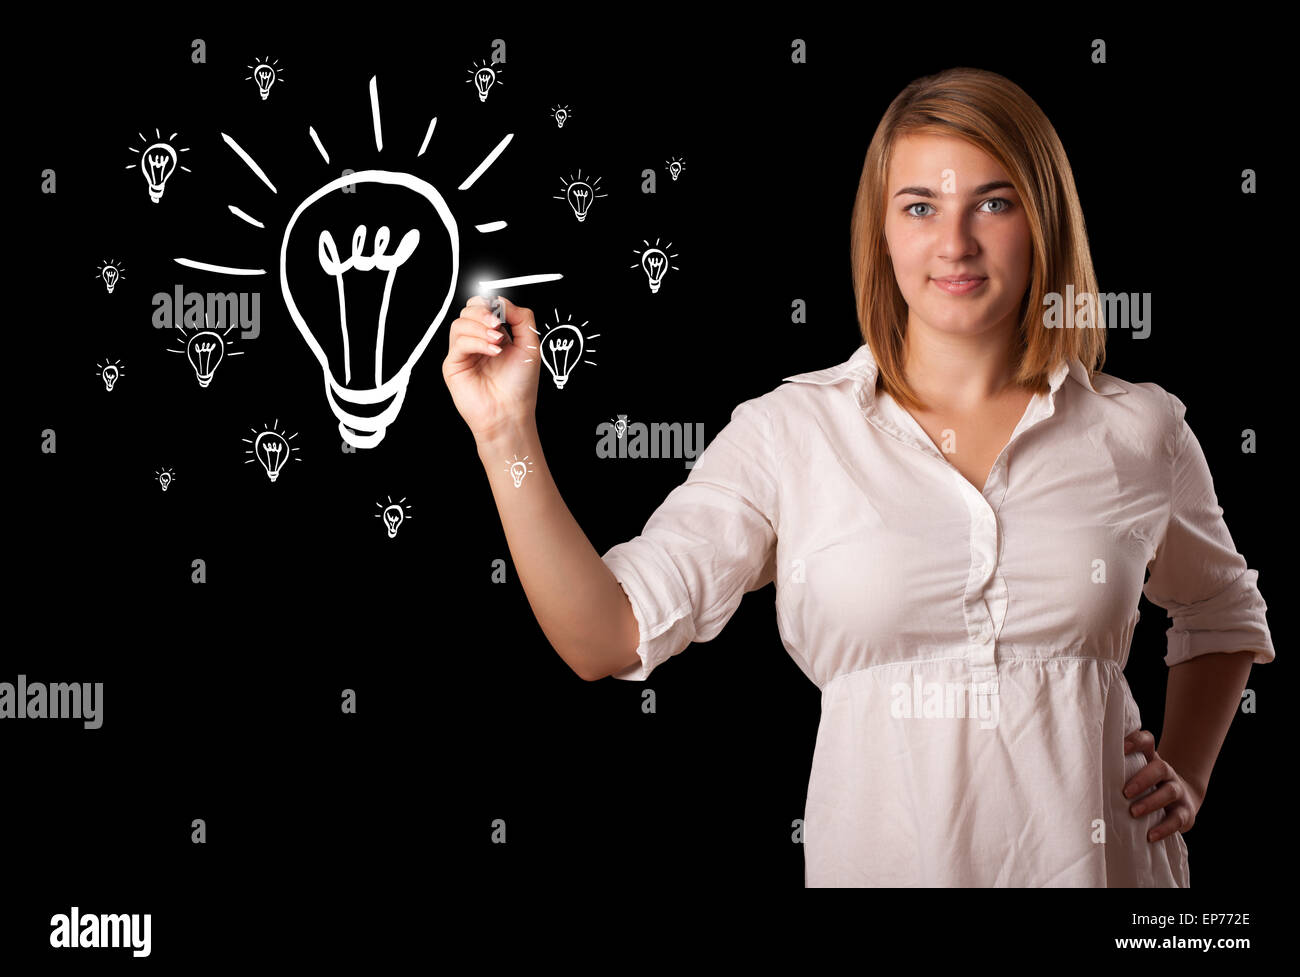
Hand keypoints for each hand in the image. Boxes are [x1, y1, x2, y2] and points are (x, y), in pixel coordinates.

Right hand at [441, 295, 540, 443]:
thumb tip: (502, 301)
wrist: (511, 413)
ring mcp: (463, 353)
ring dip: (480, 327)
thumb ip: (521, 318)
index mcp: (494, 335)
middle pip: (468, 310)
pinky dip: (477, 342)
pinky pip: (459, 342)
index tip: (503, 313)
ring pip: (460, 323)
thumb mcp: (530, 345)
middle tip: (498, 325)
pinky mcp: (453, 365)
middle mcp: (477, 342)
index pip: (482, 307)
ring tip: (497, 342)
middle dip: (483, 312)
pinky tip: (492, 351)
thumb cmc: (520, 386)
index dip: (489, 303)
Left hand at [1123, 729, 1204, 842]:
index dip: (1135, 741)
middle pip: (1160, 768)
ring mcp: (1178, 791)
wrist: (1179, 801)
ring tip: (1134, 812)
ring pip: (1170, 792)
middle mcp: (1166, 772)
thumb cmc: (1144, 786)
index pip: (1146, 741)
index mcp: (1150, 758)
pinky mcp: (1185, 813)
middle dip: (1142, 779)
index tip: (1120, 748)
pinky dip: (1164, 828)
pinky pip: (1177, 819)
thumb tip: (1079, 769)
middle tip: (1125, 792)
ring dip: (1151, 802)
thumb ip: (1114, 768)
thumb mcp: (1131, 773)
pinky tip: (1150, 835)